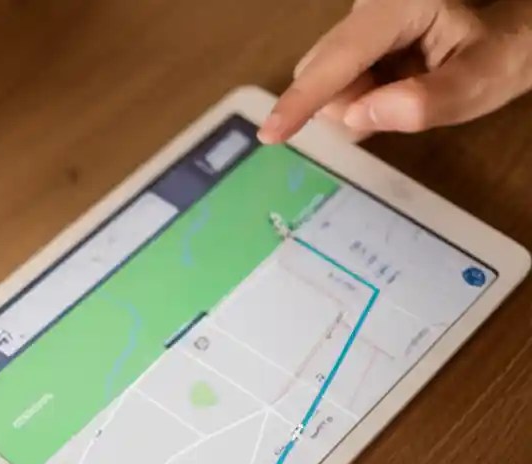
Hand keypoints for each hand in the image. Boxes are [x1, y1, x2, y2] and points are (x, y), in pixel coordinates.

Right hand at [259, 0, 531, 142]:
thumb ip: (429, 101)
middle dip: (348, 103)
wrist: (515, 29)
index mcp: (396, 5)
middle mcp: (366, 6)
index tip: (271, 135)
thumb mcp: (484, 78)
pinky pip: (335, 78)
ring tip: (406, 91)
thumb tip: (358, 116)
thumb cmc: (506, 49)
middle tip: (402, 103)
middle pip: (320, 71)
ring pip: (324, 78)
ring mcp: (357, 20)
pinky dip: (361, 95)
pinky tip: (395, 85)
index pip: (337, 59)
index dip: (303, 100)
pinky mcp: (355, 35)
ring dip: (357, 101)